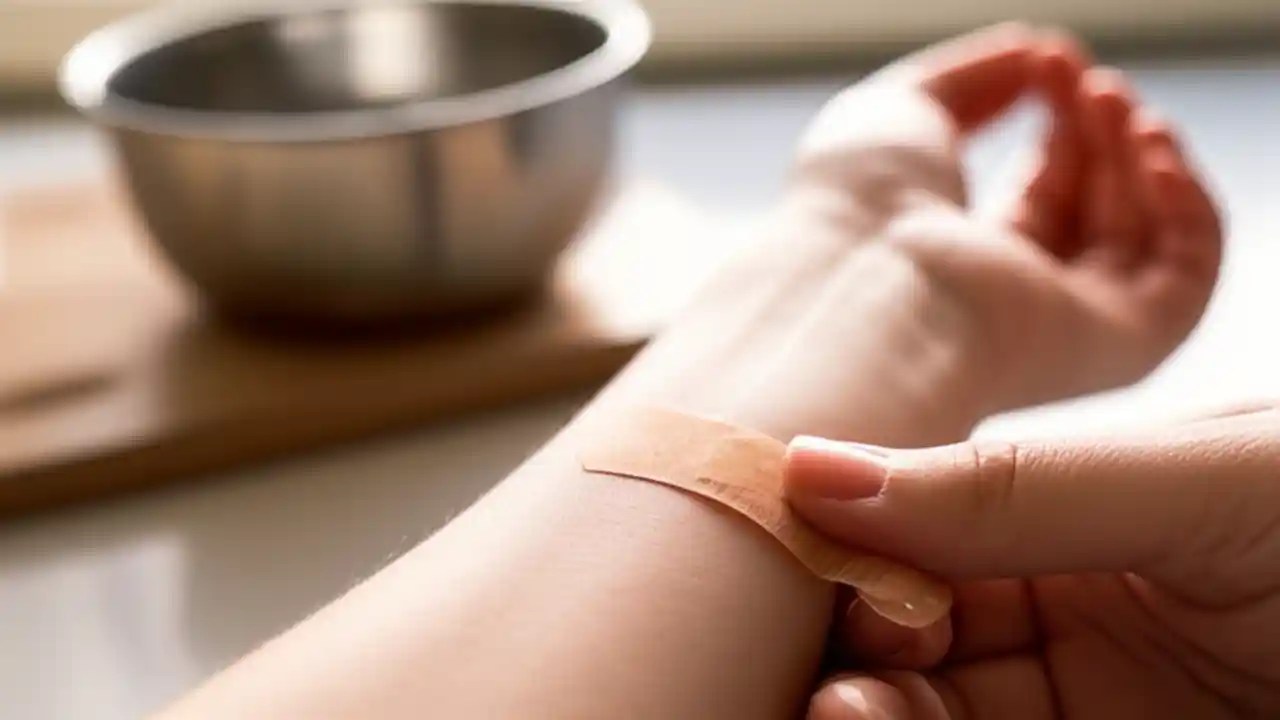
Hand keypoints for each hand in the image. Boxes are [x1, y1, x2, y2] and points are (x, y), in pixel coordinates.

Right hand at [786, 402, 1279, 717]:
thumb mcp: (1206, 480)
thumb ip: (1013, 484)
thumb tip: (815, 469)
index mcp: (1083, 509)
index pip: (923, 527)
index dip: (852, 540)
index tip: (798, 550)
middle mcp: (1073, 611)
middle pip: (909, 628)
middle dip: (849, 641)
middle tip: (833, 663)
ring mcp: (1088, 703)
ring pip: (928, 709)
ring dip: (863, 707)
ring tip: (845, 712)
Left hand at [791, 25, 1221, 411]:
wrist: (863, 280)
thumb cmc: (861, 203)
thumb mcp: (903, 110)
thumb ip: (973, 78)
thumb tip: (1032, 57)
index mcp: (966, 258)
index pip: (1045, 186)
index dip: (1061, 116)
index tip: (1048, 60)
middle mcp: (1021, 299)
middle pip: (1098, 203)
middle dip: (1101, 127)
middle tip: (1090, 80)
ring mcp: (1071, 326)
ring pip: (1144, 229)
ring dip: (1142, 153)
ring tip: (1111, 100)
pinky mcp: (1122, 348)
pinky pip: (1188, 278)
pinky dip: (1189, 209)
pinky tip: (1156, 157)